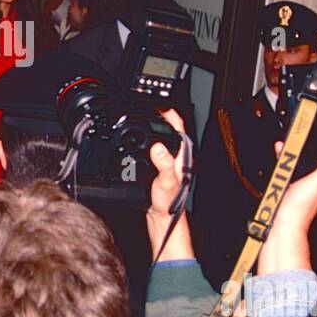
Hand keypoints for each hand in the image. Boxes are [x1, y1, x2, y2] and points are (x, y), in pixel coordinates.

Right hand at [146, 109, 192, 261]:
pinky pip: (151, 146)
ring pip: (159, 136)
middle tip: (145, 104)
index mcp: (181, 153)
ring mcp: (167, 158)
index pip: (178, 126)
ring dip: (151, 126)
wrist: (162, 215)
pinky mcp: (158, 164)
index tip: (160, 101)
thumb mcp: (167, 181)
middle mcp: (176, 154)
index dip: (170, 111)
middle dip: (158, 114)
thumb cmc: (169, 201)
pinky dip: (144, 139)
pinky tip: (136, 139)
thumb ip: (164, 164)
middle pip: (168, 127)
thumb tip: (158, 148)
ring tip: (139, 116)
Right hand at [257, 141, 316, 274]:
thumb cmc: (302, 206)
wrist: (283, 221)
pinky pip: (292, 179)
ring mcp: (305, 194)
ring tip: (295, 155)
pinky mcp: (292, 196)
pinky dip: (289, 172)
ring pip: (306, 175)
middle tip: (315, 150)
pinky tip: (283, 171)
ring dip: (300, 165)